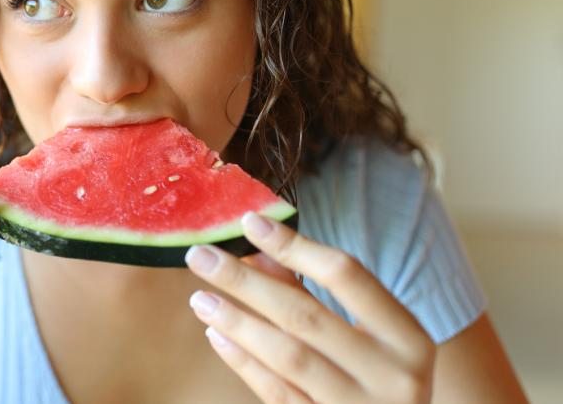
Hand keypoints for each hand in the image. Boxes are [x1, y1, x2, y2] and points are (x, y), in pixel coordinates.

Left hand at [184, 212, 435, 402]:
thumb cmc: (380, 380)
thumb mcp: (368, 335)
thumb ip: (312, 292)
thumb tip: (257, 250)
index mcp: (408, 339)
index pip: (346, 276)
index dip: (295, 246)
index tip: (249, 222)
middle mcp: (392, 377)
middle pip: (306, 316)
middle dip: (247, 283)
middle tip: (201, 256)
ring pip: (288, 357)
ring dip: (238, 322)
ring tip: (200, 298)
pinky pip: (277, 393)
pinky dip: (244, 363)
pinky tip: (216, 336)